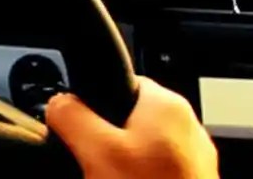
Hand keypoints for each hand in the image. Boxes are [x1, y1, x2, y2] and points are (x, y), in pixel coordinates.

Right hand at [46, 76, 218, 178]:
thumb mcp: (95, 151)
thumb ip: (70, 116)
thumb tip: (58, 104)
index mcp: (167, 104)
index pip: (119, 83)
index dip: (92, 106)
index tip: (82, 132)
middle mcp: (188, 126)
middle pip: (127, 122)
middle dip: (106, 144)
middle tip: (95, 167)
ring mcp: (194, 160)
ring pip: (141, 154)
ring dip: (123, 169)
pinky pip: (156, 175)